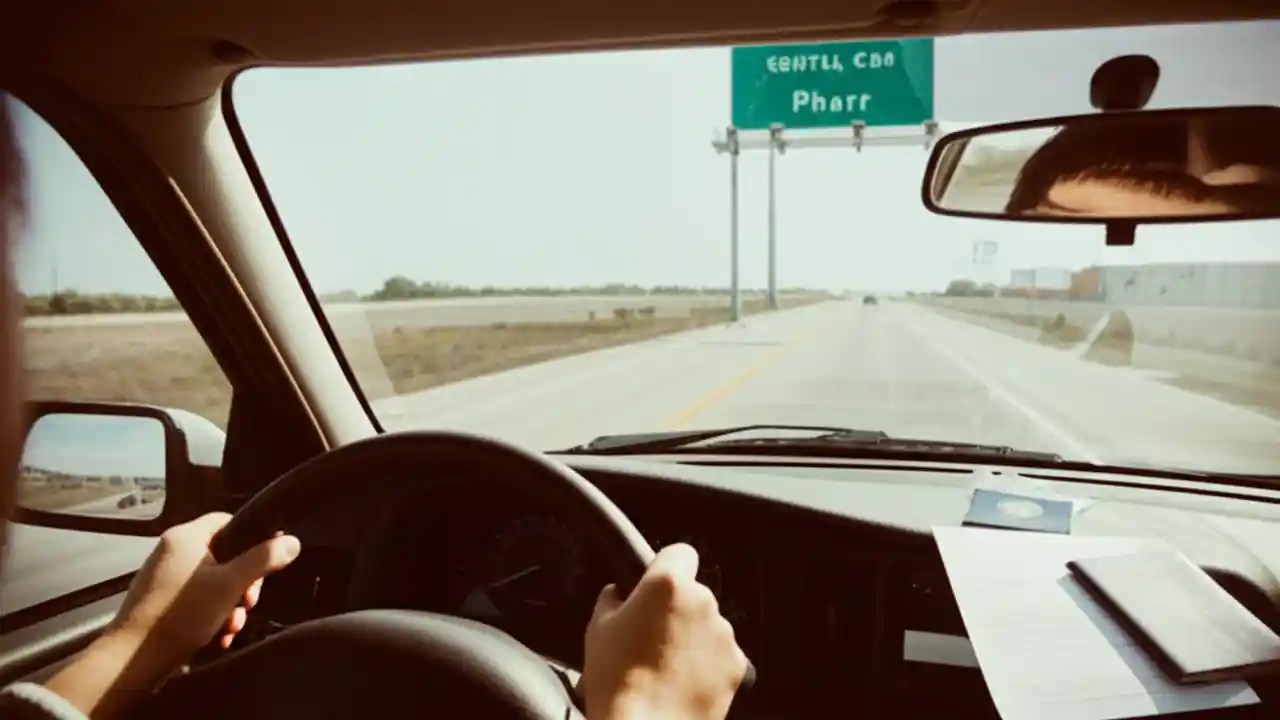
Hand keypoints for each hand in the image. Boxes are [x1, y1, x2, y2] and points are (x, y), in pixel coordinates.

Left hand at [44, 512, 299, 717]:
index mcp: (185, 537)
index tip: (268, 559)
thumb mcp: (231, 585)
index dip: (254, 537)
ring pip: (214, 581)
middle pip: (226, 554)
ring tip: (232, 625)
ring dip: (231, 603)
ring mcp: (165, 577)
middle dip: (244, 582)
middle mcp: (173, 551)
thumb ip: (264, 559)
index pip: (229, 520)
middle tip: (248, 601)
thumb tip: (291, 542)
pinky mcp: (162, 601)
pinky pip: (198, 599)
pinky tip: (218, 635)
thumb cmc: (177, 617)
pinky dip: (213, 614)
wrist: (132, 660)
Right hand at [578, 544, 746, 719]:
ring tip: (668, 666)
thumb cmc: (616, 680)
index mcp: (668, 584)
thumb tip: (618, 593)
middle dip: (678, 609)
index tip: (655, 586)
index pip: (680, 553)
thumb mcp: (597, 631)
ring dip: (694, 637)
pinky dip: (709, 663)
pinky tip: (685, 682)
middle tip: (652, 636)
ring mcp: (724, 634)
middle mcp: (703, 601)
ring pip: (709, 624)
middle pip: (694, 593)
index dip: (667, 566)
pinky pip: (722, 654)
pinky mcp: (739, 664)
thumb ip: (611, 601)